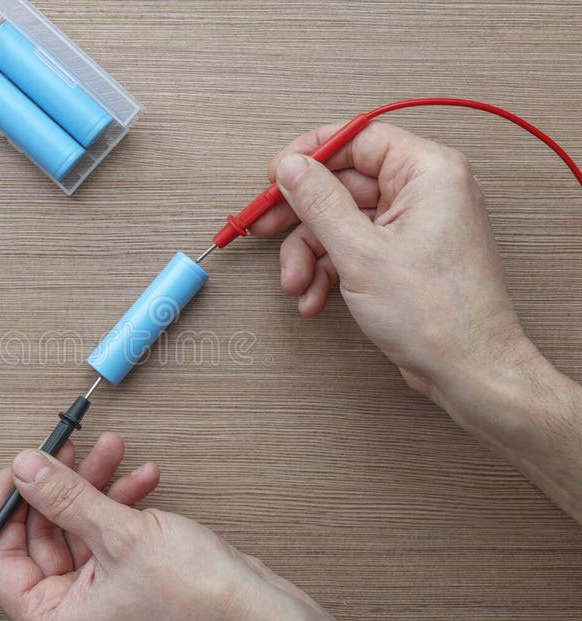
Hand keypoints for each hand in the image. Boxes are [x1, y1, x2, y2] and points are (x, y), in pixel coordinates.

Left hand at [0, 432, 373, 620]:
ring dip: (97, 487)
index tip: (18, 470)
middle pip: (45, 539)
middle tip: (65, 451)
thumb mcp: (120, 534)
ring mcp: (104, 603)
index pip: (4, 561)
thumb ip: (65, 498)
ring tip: (111, 452)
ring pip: (81, 532)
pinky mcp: (131, 586)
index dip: (8, 509)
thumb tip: (27, 471)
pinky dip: (121, 505)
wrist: (260, 612)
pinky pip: (110, 538)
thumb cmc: (200, 599)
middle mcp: (76, 619)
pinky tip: (140, 479)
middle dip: (62, 487)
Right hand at [256, 123, 581, 525]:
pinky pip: (355, 247)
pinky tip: (315, 296)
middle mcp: (426, 191)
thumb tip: (291, 168)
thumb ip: (319, 202)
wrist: (468, 369)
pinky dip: (329, 270)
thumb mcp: (360, 252)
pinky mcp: (406, 255)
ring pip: (342, 221)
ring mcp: (415, 225)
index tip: (275, 178)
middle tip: (265, 228)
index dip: (309, 155)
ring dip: (311, 254)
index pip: (357, 138)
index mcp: (427, 172)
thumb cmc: (436, 315)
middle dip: (302, 218)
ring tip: (297, 284)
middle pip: (343, 184)